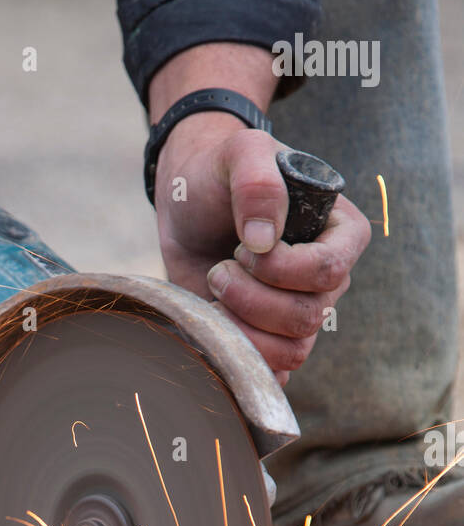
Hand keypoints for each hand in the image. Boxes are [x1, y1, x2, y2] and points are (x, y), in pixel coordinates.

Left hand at [154, 112, 370, 383]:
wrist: (186, 203)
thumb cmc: (219, 172)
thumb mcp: (238, 154)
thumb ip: (257, 182)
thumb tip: (263, 241)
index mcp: (339, 233)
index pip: (330, 271)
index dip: (282, 269)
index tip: (244, 247)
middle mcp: (327, 279)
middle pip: (307, 318)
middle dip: (251, 299)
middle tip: (219, 269)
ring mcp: (299, 312)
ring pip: (290, 351)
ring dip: (241, 328)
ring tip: (215, 289)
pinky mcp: (269, 337)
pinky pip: (272, 372)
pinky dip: (239, 358)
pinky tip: (215, 324)